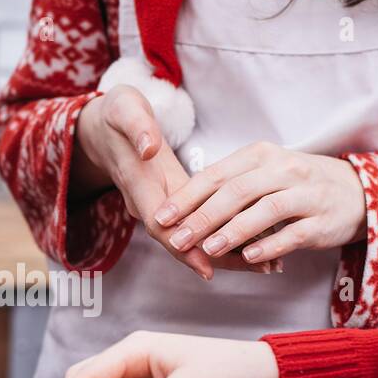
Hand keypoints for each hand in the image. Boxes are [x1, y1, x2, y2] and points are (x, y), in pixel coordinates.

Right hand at [73, 87, 263, 279]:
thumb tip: (149, 148)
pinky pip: (201, 227)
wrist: (106, 127)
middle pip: (184, 243)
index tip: (209, 266)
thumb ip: (137, 128)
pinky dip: (227, 236)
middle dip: (222, 258)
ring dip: (231, 253)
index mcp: (140, 183)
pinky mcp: (177, 203)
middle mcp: (151, 203)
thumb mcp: (124, 110)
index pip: (162, 225)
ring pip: (195, 240)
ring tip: (271, 263)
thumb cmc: (118, 115)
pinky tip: (259, 241)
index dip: (185, 248)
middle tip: (263, 267)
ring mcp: (164, 206)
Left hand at [153, 141, 367, 265]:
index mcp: (262, 156)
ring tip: (208, 248)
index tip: (162, 216)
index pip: (217, 174)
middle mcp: (284, 170)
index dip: (187, 196)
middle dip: (203, 216)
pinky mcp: (322, 221)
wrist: (357, 192)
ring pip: (265, 210)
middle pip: (237, 191)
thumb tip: (182, 208)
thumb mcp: (265, 173)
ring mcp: (306, 195)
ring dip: (234, 230)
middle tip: (178, 238)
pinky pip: (293, 233)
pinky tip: (248, 257)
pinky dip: (270, 245)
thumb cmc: (297, 185)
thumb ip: (230, 185)